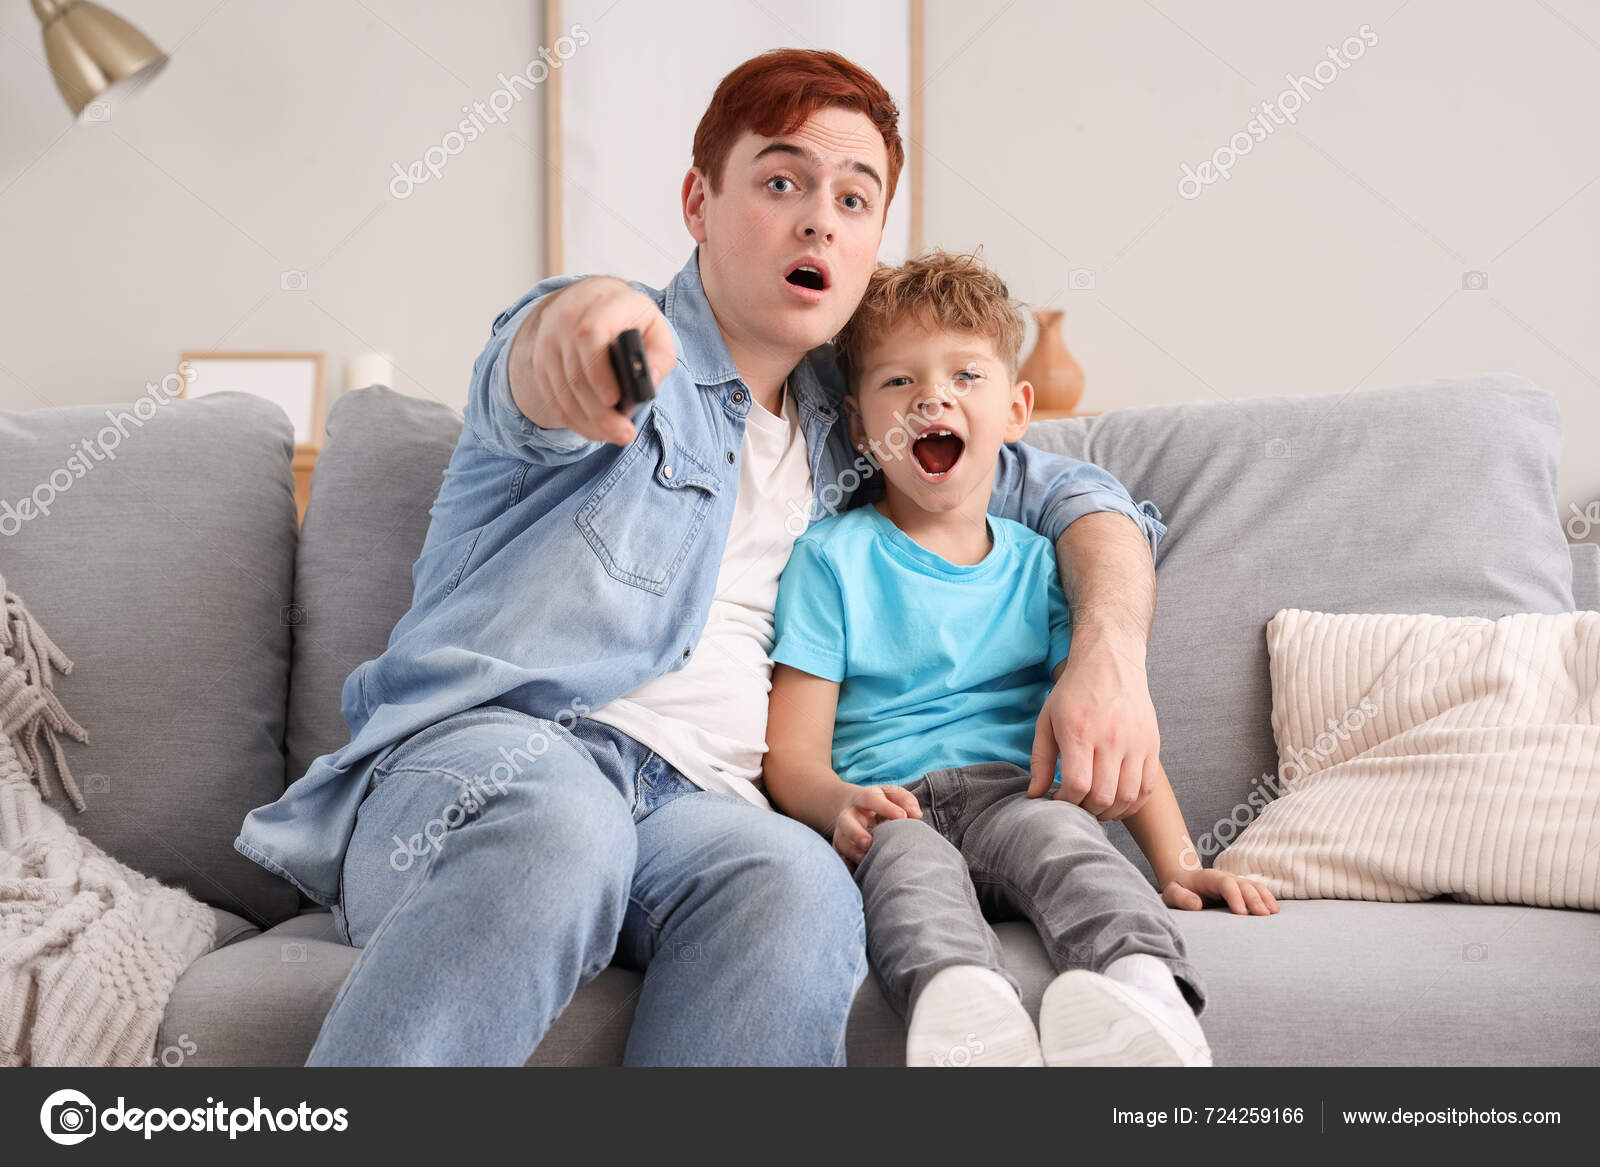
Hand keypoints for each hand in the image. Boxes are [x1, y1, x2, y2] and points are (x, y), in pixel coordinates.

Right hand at [507, 276, 675, 445]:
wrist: (591, 300)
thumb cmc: (630, 319)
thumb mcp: (654, 328)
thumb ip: (660, 354)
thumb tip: (650, 382)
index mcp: (601, 304)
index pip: (590, 335)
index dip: (599, 372)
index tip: (615, 399)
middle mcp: (568, 318)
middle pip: (576, 374)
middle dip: (600, 412)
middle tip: (624, 434)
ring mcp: (549, 341)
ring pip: (563, 391)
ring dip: (589, 421)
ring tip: (614, 435)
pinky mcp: (540, 361)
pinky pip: (553, 398)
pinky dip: (575, 419)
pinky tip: (595, 429)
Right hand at [831, 784, 921, 868]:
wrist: (855, 808)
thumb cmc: (880, 802)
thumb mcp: (892, 794)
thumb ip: (905, 801)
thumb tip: (916, 815)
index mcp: (863, 798)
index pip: (871, 799)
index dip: (886, 807)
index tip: (902, 817)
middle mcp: (849, 814)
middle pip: (846, 822)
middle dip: (856, 833)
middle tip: (869, 843)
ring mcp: (842, 831)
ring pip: (840, 841)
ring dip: (852, 851)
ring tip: (865, 859)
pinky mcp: (840, 846)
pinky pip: (839, 856)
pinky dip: (846, 864)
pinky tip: (856, 869)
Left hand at [1028, 634, 1160, 820]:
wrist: (1111, 662)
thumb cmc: (1074, 692)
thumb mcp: (1047, 720)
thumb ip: (1040, 760)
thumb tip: (1034, 794)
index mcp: (1080, 731)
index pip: (1077, 785)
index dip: (1066, 802)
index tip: (1058, 799)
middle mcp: (1111, 738)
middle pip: (1103, 796)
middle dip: (1086, 810)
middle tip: (1076, 806)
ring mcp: (1136, 743)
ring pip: (1128, 796)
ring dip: (1110, 812)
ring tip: (1095, 807)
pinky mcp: (1152, 745)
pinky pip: (1147, 787)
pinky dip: (1133, 804)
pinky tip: (1118, 804)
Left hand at [1162, 867, 1279, 914]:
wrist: (1184, 883)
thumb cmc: (1178, 890)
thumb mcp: (1171, 893)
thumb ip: (1181, 897)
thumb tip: (1196, 903)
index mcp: (1209, 878)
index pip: (1226, 883)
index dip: (1235, 896)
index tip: (1241, 913)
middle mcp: (1226, 878)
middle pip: (1243, 884)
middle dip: (1254, 899)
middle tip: (1262, 915)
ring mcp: (1236, 883)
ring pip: (1254, 886)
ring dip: (1264, 898)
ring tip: (1273, 913)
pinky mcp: (1241, 891)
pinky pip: (1258, 891)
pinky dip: (1267, 899)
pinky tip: (1275, 910)